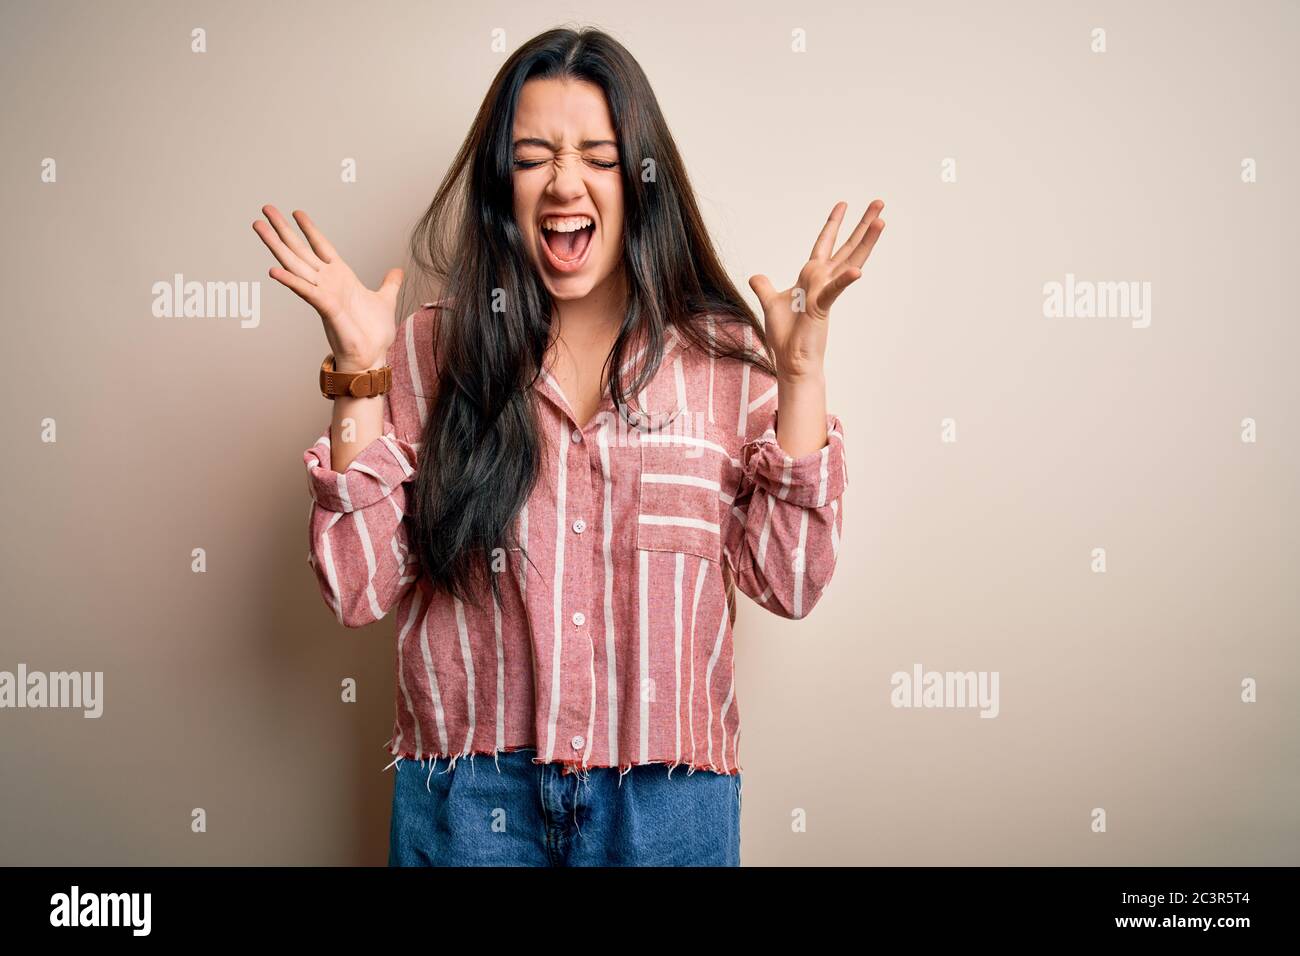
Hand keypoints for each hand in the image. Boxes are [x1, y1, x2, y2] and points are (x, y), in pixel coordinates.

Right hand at [252, 205, 402, 370]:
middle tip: (265, 209)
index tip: (297, 212)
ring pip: (294, 264)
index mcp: (341, 277)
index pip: (322, 246)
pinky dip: (290, 281)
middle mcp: (327, 282)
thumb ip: (389, 284)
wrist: (372, 357)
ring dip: (276, 245)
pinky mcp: (325, 308)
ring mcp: (323, 293)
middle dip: (282, 230)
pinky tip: (273, 270)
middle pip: (300, 249)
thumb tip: (397, 271)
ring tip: (259, 226)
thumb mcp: (385, 300)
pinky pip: (305, 291)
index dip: (310, 229)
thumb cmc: (374, 334)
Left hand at [748, 199, 884, 381]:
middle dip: (862, 224)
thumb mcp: (770, 303)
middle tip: (879, 202)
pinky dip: (844, 281)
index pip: (824, 244)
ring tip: (882, 222)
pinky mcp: (821, 306)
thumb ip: (765, 287)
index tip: (843, 204)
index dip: (833, 224)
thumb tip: (756, 276)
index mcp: (811, 277)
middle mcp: (822, 280)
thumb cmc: (786, 336)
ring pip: (849, 261)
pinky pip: (834, 290)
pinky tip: (857, 272)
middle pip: (847, 246)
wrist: (791, 360)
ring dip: (866, 242)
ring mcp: (824, 292)